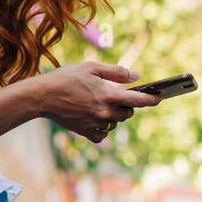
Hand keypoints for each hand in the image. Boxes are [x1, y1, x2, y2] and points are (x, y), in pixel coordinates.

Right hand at [35, 62, 161, 141]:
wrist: (42, 96)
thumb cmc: (66, 77)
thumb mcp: (91, 67)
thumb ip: (116, 72)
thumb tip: (136, 76)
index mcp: (108, 94)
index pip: (139, 100)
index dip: (152, 99)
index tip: (159, 98)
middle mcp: (104, 111)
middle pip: (127, 113)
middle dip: (126, 105)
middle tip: (115, 96)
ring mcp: (95, 123)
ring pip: (115, 123)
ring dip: (113, 115)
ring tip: (99, 103)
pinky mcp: (85, 132)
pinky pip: (102, 134)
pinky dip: (102, 128)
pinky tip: (94, 118)